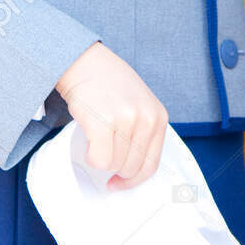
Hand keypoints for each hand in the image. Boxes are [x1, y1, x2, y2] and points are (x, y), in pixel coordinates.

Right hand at [55, 43, 168, 190]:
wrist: (86, 62)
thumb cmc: (109, 84)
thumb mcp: (139, 104)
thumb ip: (141, 131)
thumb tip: (131, 169)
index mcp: (159, 116)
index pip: (152, 164)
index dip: (133, 179)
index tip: (119, 182)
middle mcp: (147, 118)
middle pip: (131, 168)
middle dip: (114, 168)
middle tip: (103, 154)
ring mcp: (126, 120)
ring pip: (114, 165)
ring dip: (101, 159)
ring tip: (96, 139)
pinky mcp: (104, 122)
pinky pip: (99, 159)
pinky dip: (91, 157)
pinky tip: (89, 142)